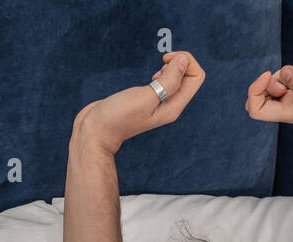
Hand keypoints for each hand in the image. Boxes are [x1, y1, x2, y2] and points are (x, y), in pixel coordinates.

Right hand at [73, 51, 205, 153]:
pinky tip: (151, 78)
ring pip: (178, 78)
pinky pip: (165, 82)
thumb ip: (168, 80)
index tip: (165, 60)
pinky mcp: (147, 99)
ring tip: (155, 73)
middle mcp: (169, 105)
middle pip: (190, 76)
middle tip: (162, 62)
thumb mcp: (146, 97)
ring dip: (171, 67)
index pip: (196, 77)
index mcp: (174, 106)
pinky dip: (163, 73)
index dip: (186, 61)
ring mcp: (158, 103)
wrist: (96, 131)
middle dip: (180, 62)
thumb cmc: (118, 117)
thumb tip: (184, 60)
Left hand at [245, 66, 292, 138]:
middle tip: (285, 79)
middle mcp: (289, 109)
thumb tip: (283, 72)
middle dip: (264, 84)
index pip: (255, 109)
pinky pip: (285, 83)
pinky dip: (288, 76)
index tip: (270, 76)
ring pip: (270, 89)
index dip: (255, 90)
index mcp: (290, 114)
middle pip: (258, 99)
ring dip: (278, 77)